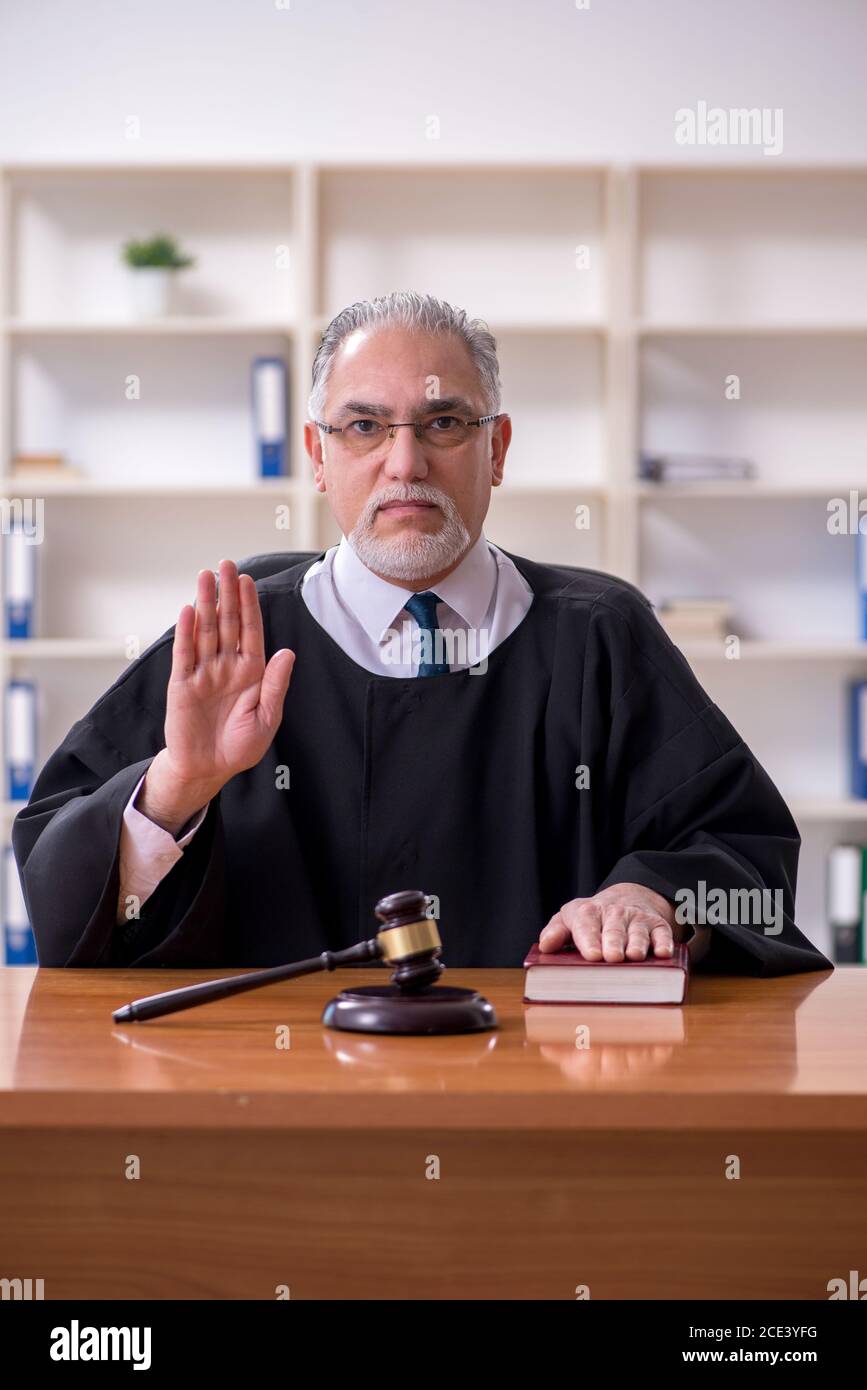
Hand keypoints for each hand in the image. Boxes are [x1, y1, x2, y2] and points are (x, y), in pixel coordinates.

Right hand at [138, 560, 294, 833]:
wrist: (208, 769)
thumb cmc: (240, 746)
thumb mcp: (266, 718)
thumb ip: (276, 685)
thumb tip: (288, 653)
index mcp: (251, 672)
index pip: (250, 631)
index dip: (249, 606)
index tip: (248, 581)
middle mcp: (227, 666)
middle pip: (227, 623)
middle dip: (227, 594)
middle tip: (226, 565)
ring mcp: (204, 673)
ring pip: (205, 631)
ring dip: (205, 604)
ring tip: (205, 577)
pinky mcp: (182, 684)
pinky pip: (185, 654)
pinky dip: (186, 633)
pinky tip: (188, 611)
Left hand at [539, 883, 683, 961]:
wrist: (628, 898)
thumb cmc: (593, 918)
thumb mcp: (570, 919)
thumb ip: (556, 932)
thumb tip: (544, 947)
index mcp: (588, 911)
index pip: (586, 923)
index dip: (588, 939)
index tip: (590, 955)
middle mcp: (614, 913)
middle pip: (613, 928)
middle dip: (613, 942)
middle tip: (612, 958)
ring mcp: (637, 918)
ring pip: (638, 931)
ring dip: (637, 943)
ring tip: (634, 957)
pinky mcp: (657, 925)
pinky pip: (662, 933)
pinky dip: (664, 942)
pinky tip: (663, 953)